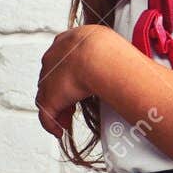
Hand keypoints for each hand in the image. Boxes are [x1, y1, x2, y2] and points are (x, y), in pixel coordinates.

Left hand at [35, 23, 112, 138]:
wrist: (99, 56)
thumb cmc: (110, 50)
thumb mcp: (107, 46)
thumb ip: (108, 54)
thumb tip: (126, 62)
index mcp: (66, 41)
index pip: (61, 60)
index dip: (69, 74)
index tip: (78, 84)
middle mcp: (53, 58)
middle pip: (52, 79)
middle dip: (62, 94)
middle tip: (72, 107)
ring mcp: (48, 78)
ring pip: (48, 97)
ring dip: (58, 110)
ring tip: (66, 122)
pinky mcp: (49, 97)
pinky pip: (46, 114)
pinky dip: (51, 124)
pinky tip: (60, 131)